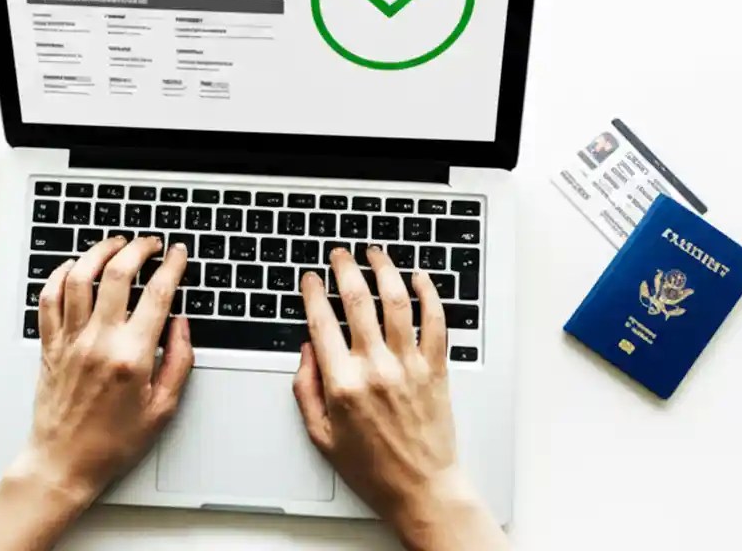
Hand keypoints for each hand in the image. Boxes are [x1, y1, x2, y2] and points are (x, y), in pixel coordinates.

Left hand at [0, 236, 192, 550]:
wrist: (64, 463)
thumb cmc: (113, 443)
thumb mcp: (164, 408)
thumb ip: (179, 361)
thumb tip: (182, 324)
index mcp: (132, 356)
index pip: (157, 295)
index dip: (173, 266)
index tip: (179, 253)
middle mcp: (99, 341)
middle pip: (118, 274)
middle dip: (138, 248)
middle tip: (150, 243)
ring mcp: (70, 341)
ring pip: (81, 277)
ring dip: (100, 252)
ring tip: (116, 244)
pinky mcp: (49, 346)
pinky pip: (49, 298)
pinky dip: (61, 275)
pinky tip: (74, 267)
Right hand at [292, 246, 507, 550]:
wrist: (421, 488)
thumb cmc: (372, 468)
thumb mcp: (320, 435)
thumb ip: (305, 389)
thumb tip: (306, 350)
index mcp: (342, 384)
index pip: (321, 321)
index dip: (313, 292)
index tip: (310, 278)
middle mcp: (375, 368)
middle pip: (358, 300)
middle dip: (345, 268)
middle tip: (340, 255)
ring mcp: (409, 366)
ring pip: (397, 301)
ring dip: (385, 269)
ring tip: (376, 254)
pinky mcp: (436, 370)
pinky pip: (436, 322)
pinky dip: (429, 294)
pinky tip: (420, 278)